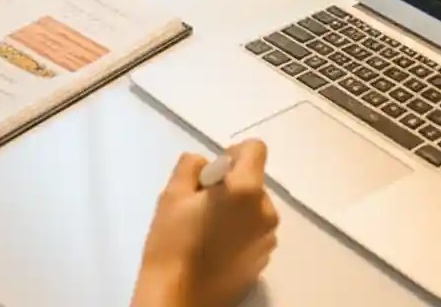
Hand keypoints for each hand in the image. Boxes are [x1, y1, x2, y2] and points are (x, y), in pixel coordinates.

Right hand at [133, 141, 278, 306]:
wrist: (179, 298)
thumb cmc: (172, 243)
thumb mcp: (171, 195)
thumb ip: (190, 166)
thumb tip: (205, 165)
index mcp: (247, 190)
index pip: (255, 149)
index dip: (232, 154)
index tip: (212, 175)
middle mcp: (266, 212)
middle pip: (253, 183)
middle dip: (230, 187)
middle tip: (200, 207)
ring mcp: (268, 240)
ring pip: (254, 210)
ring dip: (236, 212)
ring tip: (205, 232)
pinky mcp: (263, 262)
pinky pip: (253, 234)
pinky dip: (238, 235)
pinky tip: (214, 251)